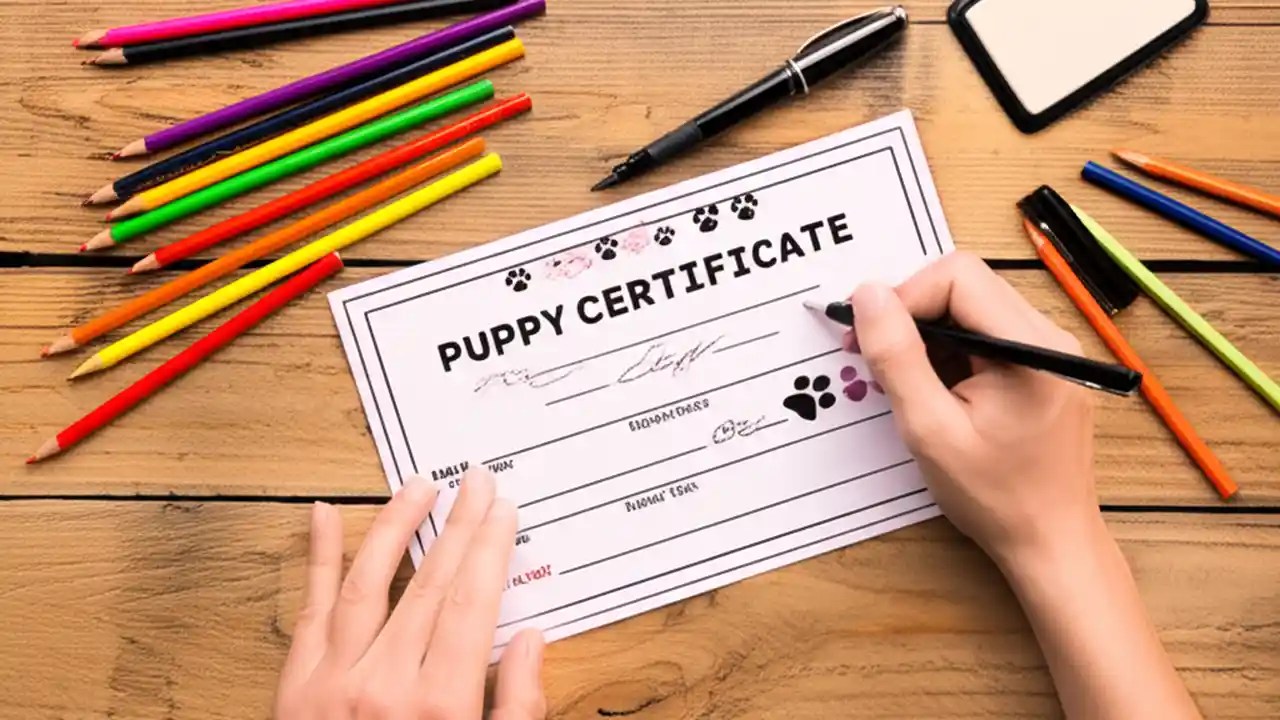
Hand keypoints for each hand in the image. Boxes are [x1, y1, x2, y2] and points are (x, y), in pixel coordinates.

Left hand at [275, 467, 546, 718]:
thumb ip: (517, 708)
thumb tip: (533, 642)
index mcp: (440, 706)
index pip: (474, 603)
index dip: (490, 548)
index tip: (501, 509)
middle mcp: (384, 685)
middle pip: (430, 583)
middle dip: (457, 525)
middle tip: (473, 481)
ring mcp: (332, 683)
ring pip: (369, 582)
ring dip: (394, 526)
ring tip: (415, 487)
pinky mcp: (294, 688)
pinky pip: (309, 609)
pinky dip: (318, 559)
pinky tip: (324, 516)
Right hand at [849, 252, 1099, 568]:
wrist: (1051, 544)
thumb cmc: (996, 497)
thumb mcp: (930, 430)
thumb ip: (897, 357)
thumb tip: (868, 296)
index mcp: (1032, 348)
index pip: (958, 277)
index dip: (904, 296)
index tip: (867, 334)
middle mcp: (1049, 337)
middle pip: (966, 285)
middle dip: (911, 311)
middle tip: (872, 354)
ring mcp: (1048, 352)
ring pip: (972, 308)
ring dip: (927, 333)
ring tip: (901, 379)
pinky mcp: (1040, 367)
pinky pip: (985, 334)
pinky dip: (948, 351)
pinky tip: (931, 389)